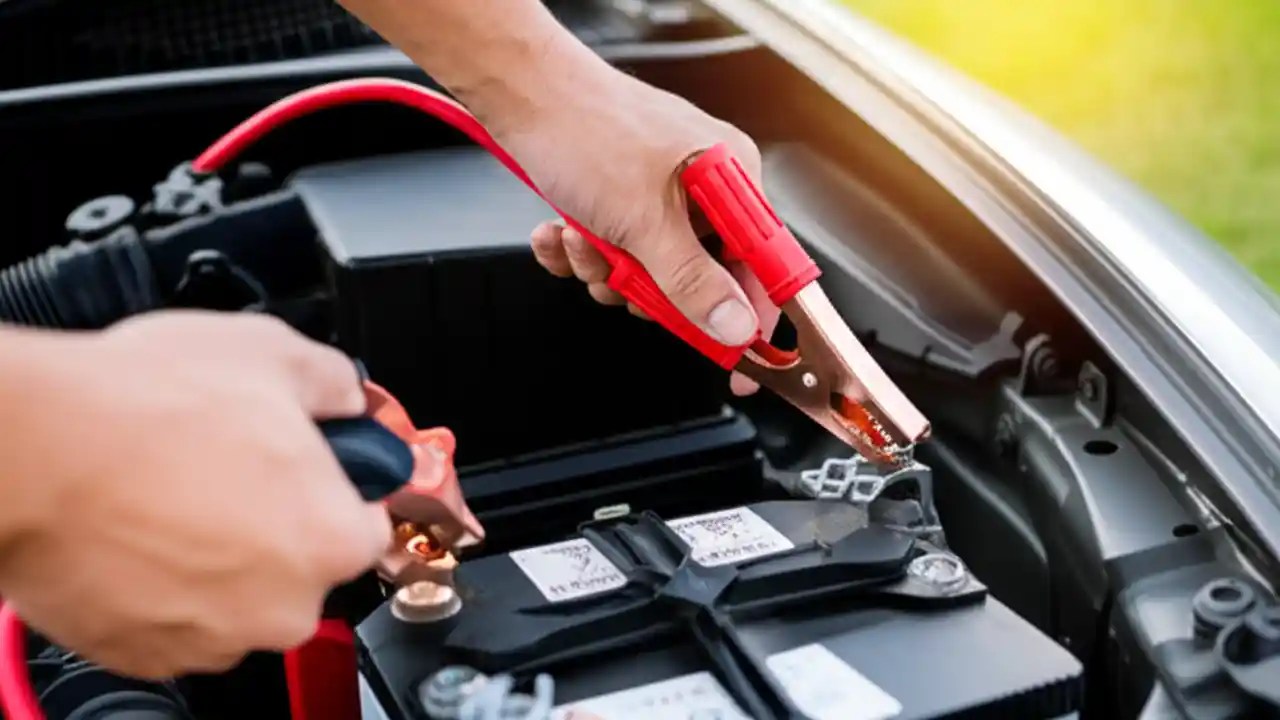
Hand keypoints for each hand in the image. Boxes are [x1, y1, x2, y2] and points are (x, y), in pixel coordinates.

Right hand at [0, 311, 390, 678]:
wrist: (35, 451)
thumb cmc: (146, 407)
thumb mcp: (272, 353)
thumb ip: (335, 383)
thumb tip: (345, 395)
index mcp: (332, 539)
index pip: (369, 526)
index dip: (339, 490)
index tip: (309, 473)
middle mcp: (283, 605)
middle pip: (304, 568)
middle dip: (276, 525)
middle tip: (229, 472)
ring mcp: (212, 638)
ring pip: (240, 598)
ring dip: (219, 559)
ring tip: (174, 496)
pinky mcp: (146, 654)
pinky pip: (176, 621)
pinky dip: (164, 587)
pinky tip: (138, 533)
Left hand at [497, 66, 780, 395]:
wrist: (519, 94)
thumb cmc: (586, 130)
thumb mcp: (644, 221)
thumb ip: (693, 283)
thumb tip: (735, 326)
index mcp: (731, 183)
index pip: (761, 269)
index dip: (751, 321)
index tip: (744, 369)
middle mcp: (701, 190)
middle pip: (695, 281)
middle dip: (645, 288)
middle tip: (623, 273)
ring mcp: (657, 196)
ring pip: (645, 274)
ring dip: (602, 269)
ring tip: (580, 236)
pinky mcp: (617, 200)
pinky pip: (612, 254)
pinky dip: (580, 252)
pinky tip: (558, 232)